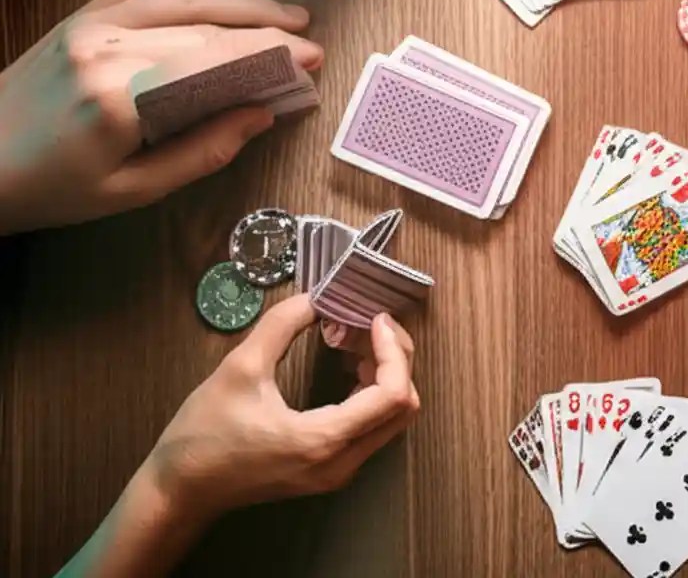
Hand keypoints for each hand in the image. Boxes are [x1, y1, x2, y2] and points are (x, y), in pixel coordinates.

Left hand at [0, 0, 323, 234]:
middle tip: (311, 43)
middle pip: (203, 28)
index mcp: (119, 96)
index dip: (269, 56)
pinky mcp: (81, 16)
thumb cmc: (51, 188)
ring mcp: (91, 23)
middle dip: (265, 33)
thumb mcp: (131, 190)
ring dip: (239, 2)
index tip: (313, 59)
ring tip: (287, 14)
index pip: (212, 62)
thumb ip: (201, 153)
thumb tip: (261, 117)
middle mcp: (106, 46)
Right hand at [144, 296, 419, 521]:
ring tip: (351, 339)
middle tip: (365, 325)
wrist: (180, 492)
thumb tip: (316, 298)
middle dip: (394, 358)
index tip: (374, 318)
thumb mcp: (239, 368)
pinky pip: (373, 427)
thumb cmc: (203, 435)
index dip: (393, 350)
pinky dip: (372, 392)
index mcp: (323, 440)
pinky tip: (348, 364)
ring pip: (392, 418)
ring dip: (385, 373)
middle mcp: (342, 462)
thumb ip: (282, 325)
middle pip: (403, 406)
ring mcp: (340, 471)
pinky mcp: (331, 469)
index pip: (393, 395)